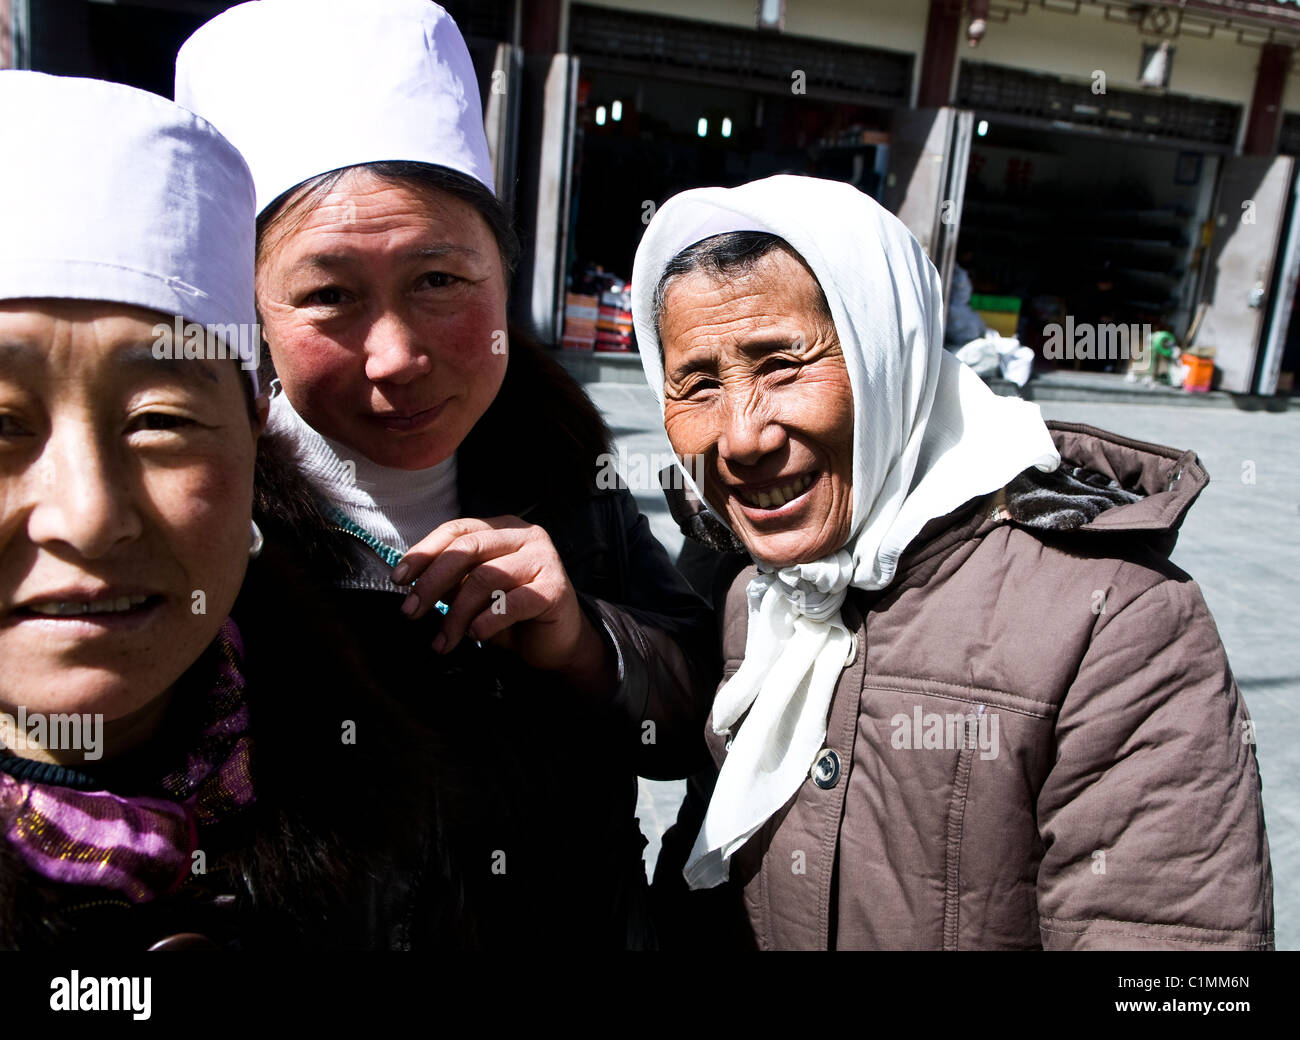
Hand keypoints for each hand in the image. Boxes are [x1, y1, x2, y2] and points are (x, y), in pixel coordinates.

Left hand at [391, 516, 615, 695]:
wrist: (560, 643)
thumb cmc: (514, 616)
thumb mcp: (476, 595)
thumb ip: (452, 582)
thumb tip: (412, 582)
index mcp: (503, 529)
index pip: (457, 530)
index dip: (424, 552)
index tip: (399, 579)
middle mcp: (526, 536)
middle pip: (467, 549)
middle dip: (431, 582)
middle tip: (411, 611)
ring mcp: (544, 559)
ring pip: (486, 577)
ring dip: (457, 613)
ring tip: (444, 639)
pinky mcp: (555, 588)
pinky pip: (512, 602)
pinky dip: (487, 621)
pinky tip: (476, 635)